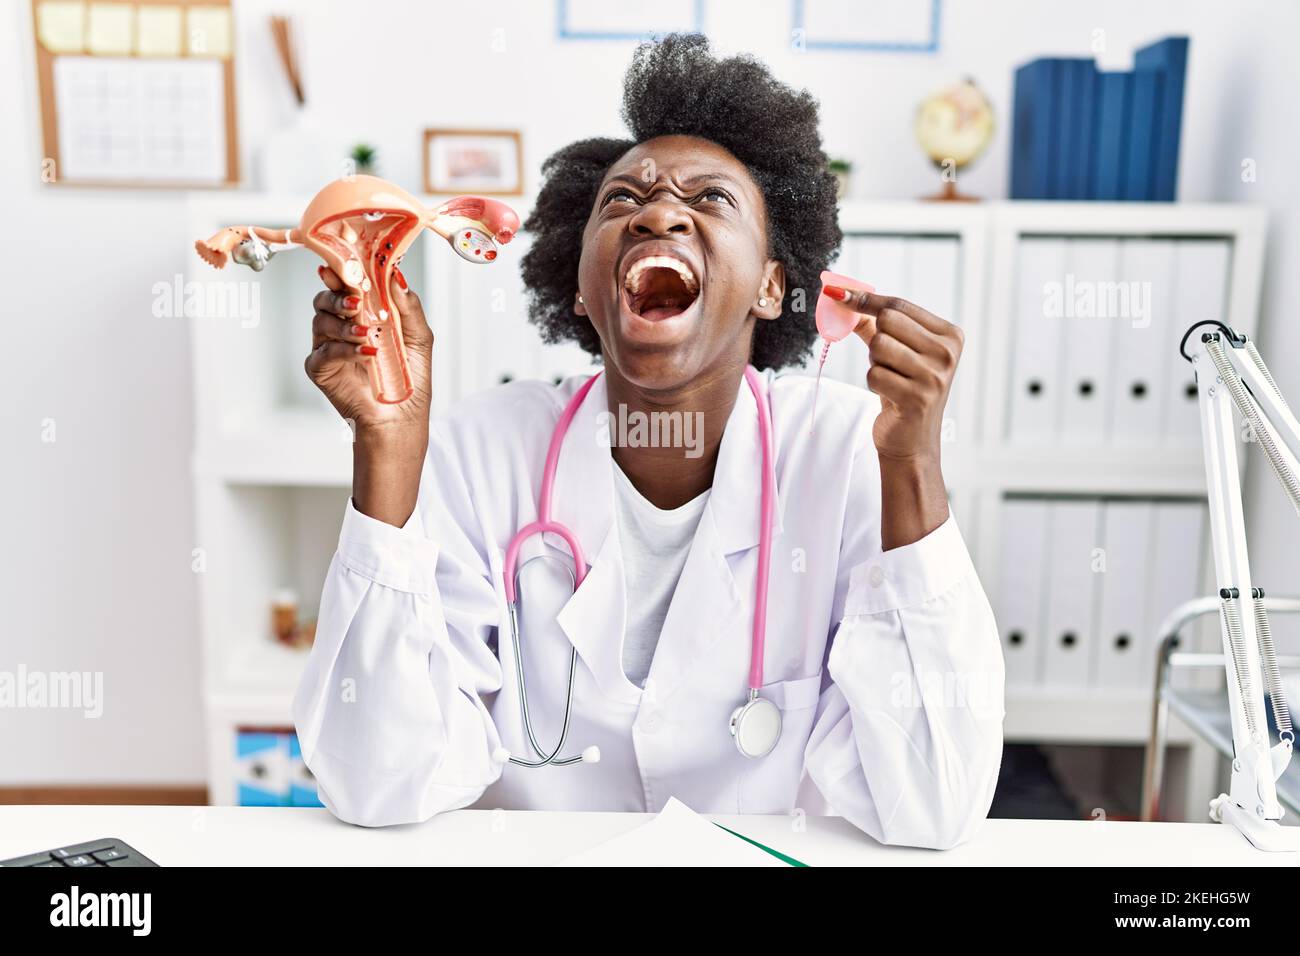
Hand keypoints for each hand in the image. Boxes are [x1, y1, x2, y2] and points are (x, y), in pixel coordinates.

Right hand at [305, 266, 432, 441]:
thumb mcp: (418, 337)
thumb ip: (407, 306)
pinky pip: (325, 351)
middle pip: (325, 298)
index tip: (348, 264)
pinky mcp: (320, 368)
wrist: (401, 416)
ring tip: (367, 333)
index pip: (347, 285)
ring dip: (345, 325)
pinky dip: (345, 349)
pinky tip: (364, 353)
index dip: (344, 272)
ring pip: (322, 321)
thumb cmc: (409, 378)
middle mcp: (341, 325)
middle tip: (355, 301)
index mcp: (362, 313)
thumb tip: (397, 276)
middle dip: (337, 295)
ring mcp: (328, 346)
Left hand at [823, 286, 959, 548]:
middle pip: (888, 321)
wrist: (913, 442)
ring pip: (879, 347)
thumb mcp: (898, 354)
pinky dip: (873, 384)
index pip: (899, 305)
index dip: (865, 299)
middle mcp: (947, 354)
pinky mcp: (917, 398)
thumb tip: (843, 296)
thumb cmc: (904, 391)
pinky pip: (874, 375)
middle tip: (884, 360)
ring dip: (874, 364)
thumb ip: (875, 326)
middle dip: (875, 339)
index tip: (837, 291)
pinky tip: (889, 396)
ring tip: (890, 380)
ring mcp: (935, 377)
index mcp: (950, 336)